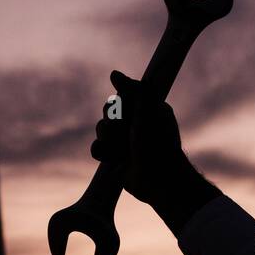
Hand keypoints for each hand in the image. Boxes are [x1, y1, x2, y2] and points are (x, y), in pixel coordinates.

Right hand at [91, 70, 218, 233]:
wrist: (158, 180)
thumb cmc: (158, 145)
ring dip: (110, 139)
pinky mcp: (114, 156)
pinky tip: (115, 160)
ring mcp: (123, 139)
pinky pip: (96, 148)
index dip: (121, 104)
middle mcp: (134, 122)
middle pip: (107, 111)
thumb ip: (133, 90)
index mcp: (146, 108)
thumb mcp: (147, 111)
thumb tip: (113, 74)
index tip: (130, 113)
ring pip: (100, 129)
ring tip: (124, 150)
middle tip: (129, 132)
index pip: (122, 95)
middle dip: (114, 122)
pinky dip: (104, 153)